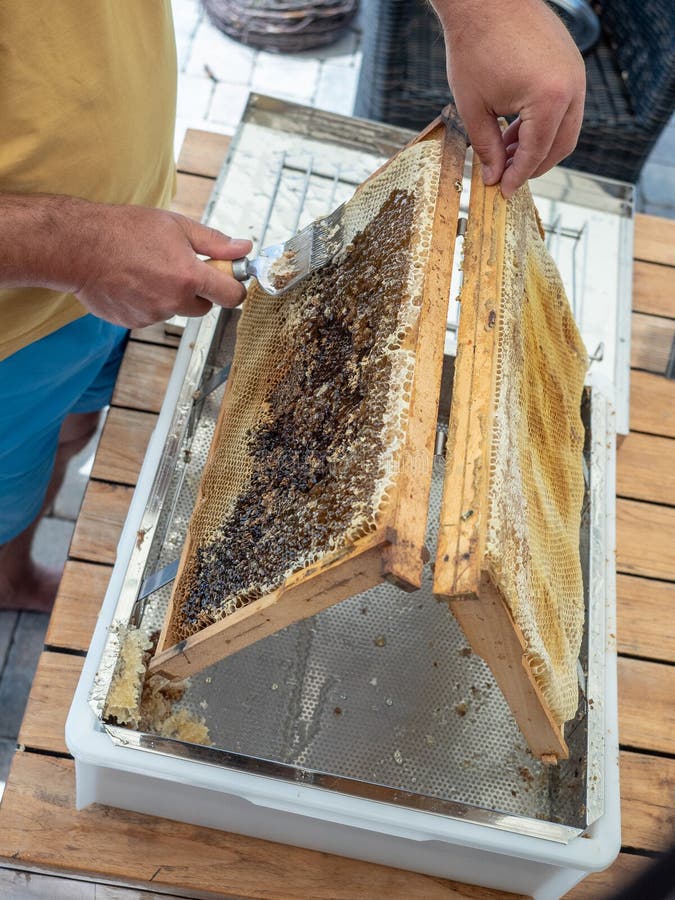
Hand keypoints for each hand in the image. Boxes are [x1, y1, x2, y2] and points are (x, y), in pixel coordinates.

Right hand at [72, 204, 251, 327]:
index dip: (234, 287)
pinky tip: (132, 282)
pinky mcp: (135, 323)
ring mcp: (153, 315)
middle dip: (198, 291)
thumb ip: (214, 242)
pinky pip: (152, 315)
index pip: (232, 297)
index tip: (228, 278)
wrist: (78, 247)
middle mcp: (174, 300)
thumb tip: (244, 248)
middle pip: (204, 307)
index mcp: (189, 276)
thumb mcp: (176, 225)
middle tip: (178, 266)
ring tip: (147, 269)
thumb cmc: (125, 231)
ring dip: (170, 295)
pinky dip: (148, 302)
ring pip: (176, 310)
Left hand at [435, 0, 585, 196]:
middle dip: (534, 166)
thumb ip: (487, 148)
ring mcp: (576, 73)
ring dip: (540, 145)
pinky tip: (516, 128)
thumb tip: (494, 177)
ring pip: (567, 127)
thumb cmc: (475, 47)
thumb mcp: (474, 108)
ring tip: (507, 151)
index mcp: (549, 100)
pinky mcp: (571, 63)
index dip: (518, 177)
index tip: (503, 191)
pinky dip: (545, 122)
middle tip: (507, 176)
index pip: (537, 153)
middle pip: (561, 145)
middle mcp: (571, 87)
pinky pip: (566, 105)